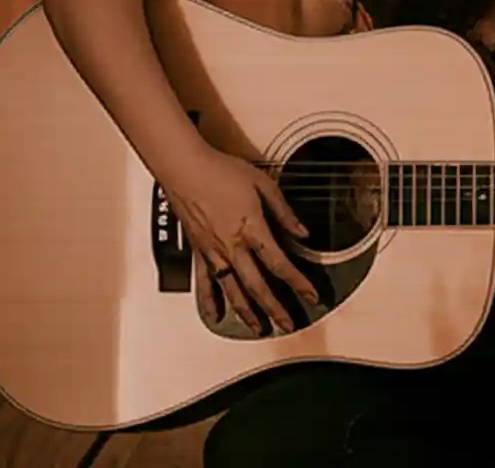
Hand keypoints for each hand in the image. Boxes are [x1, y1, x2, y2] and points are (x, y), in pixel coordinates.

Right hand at [163, 147, 318, 333]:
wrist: (184, 167)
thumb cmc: (220, 171)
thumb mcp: (263, 185)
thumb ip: (284, 212)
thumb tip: (302, 232)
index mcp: (252, 229)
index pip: (280, 264)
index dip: (298, 283)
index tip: (311, 295)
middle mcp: (232, 246)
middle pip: (257, 286)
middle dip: (275, 308)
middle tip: (288, 324)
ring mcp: (213, 252)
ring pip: (232, 290)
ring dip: (247, 312)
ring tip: (259, 327)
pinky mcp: (198, 251)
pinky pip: (205, 282)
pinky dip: (210, 301)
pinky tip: (216, 314)